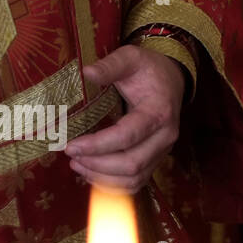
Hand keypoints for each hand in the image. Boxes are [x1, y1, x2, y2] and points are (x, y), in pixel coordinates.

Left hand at [65, 44, 185, 192]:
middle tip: (71, 155)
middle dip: (97, 164)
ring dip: (102, 177)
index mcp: (159, 111)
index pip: (128, 137)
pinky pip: (136, 182)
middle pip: (132, 164)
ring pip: (134, 178)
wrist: (172, 79)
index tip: (70, 145)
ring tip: (77, 165)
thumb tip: (86, 73)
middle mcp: (166, 135)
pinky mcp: (156, 159)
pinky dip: (112, 184)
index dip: (97, 145)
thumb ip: (110, 65)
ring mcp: (163, 150)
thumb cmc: (148, 69)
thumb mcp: (131, 58)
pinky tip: (92, 172)